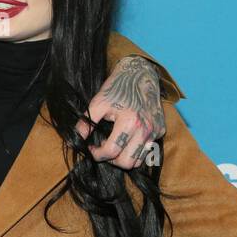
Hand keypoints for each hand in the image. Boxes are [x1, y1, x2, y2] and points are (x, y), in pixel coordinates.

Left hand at [75, 55, 166, 169]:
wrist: (141, 73)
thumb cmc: (118, 87)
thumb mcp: (98, 102)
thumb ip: (86, 122)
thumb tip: (76, 139)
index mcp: (129, 121)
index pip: (112, 151)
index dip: (97, 154)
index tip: (91, 149)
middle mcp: (145, 129)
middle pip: (127, 162)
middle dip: (112, 160)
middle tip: (103, 149)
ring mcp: (155, 131)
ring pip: (139, 160)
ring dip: (124, 157)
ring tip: (115, 145)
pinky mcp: (160, 130)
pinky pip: (147, 149)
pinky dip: (135, 150)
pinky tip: (126, 139)